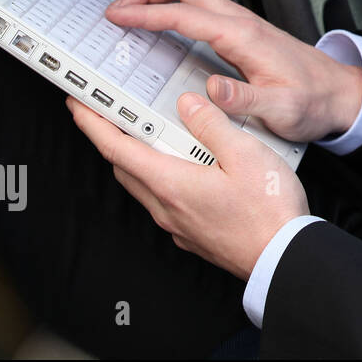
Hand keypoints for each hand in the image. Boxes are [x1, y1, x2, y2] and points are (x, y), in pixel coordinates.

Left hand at [66, 91, 308, 280]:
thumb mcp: (245, 154)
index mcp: (172, 183)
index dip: (93, 124)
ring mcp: (178, 225)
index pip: (117, 149)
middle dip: (112, 140)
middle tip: (112, 116)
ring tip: (154, 138)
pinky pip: (164, 202)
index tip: (78, 105)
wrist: (283, 257)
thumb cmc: (268, 211)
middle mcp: (166, 207)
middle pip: (125, 168)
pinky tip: (187, 171)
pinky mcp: (192, 235)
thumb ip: (212, 125)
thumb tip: (188, 105)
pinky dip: (163, 179)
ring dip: (139, 160)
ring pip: (144, 187)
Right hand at [104, 0, 361, 143]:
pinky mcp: (242, 34)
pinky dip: (173, 10)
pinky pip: (200, 11)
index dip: (146, 12)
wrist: (341, 94)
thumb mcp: (282, 109)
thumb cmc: (315, 101)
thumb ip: (246, 100)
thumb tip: (211, 90)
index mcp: (244, 36)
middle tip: (116, 8)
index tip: (117, 17)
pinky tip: (160, 29)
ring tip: (129, 14)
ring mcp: (241, 25)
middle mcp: (241, 23)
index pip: (184, 14)